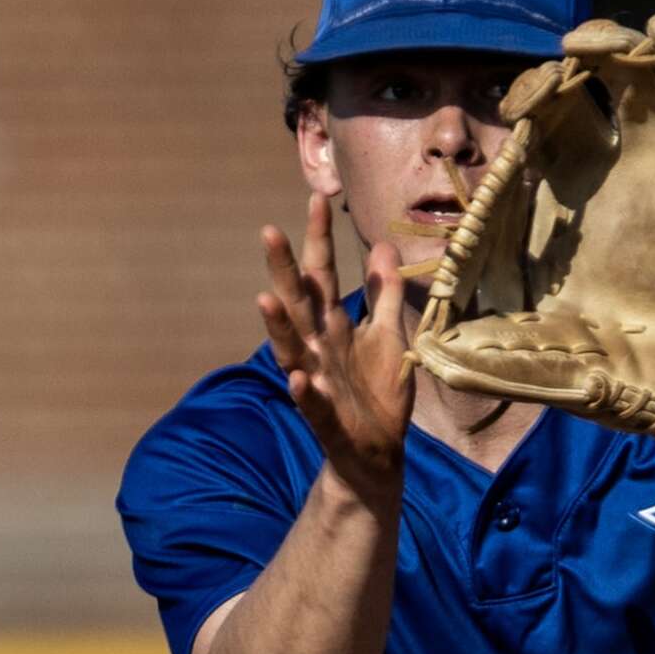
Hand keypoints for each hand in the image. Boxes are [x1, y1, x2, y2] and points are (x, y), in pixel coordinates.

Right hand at [255, 191, 410, 505]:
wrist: (379, 455)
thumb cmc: (378, 393)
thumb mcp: (390, 337)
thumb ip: (384, 294)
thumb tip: (382, 246)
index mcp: (333, 326)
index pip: (323, 275)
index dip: (320, 238)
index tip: (318, 197)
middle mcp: (318, 348)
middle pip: (297, 304)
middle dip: (284, 271)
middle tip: (269, 232)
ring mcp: (316, 382)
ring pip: (291, 350)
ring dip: (278, 326)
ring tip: (265, 298)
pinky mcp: (325, 418)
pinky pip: (309, 403)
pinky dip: (302, 391)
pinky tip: (296, 378)